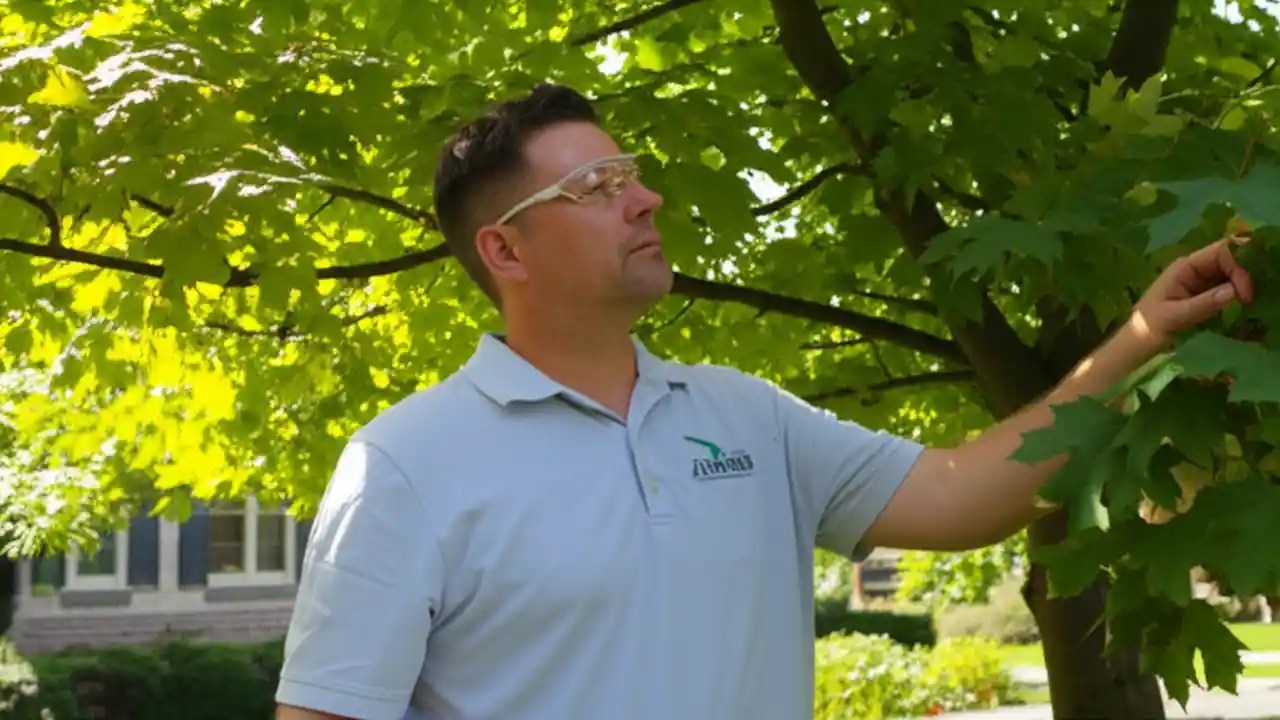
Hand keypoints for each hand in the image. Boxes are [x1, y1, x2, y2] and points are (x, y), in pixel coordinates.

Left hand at [1131, 235, 1254, 347]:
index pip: (1220, 252)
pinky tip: (1243, 304)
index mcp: (1184, 266)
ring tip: (1248, 302)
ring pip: (1231, 273)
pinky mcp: (1205, 293)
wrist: (1139, 340)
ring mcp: (1201, 280)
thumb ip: (1203, 303)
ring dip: (1242, 284)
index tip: (1245, 292)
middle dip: (1243, 275)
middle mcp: (1195, 268)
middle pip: (1229, 260)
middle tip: (1249, 299)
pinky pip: (1227, 286)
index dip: (1238, 265)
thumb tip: (1233, 291)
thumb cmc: (1150, 325)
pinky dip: (1237, 292)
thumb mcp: (1175, 315)